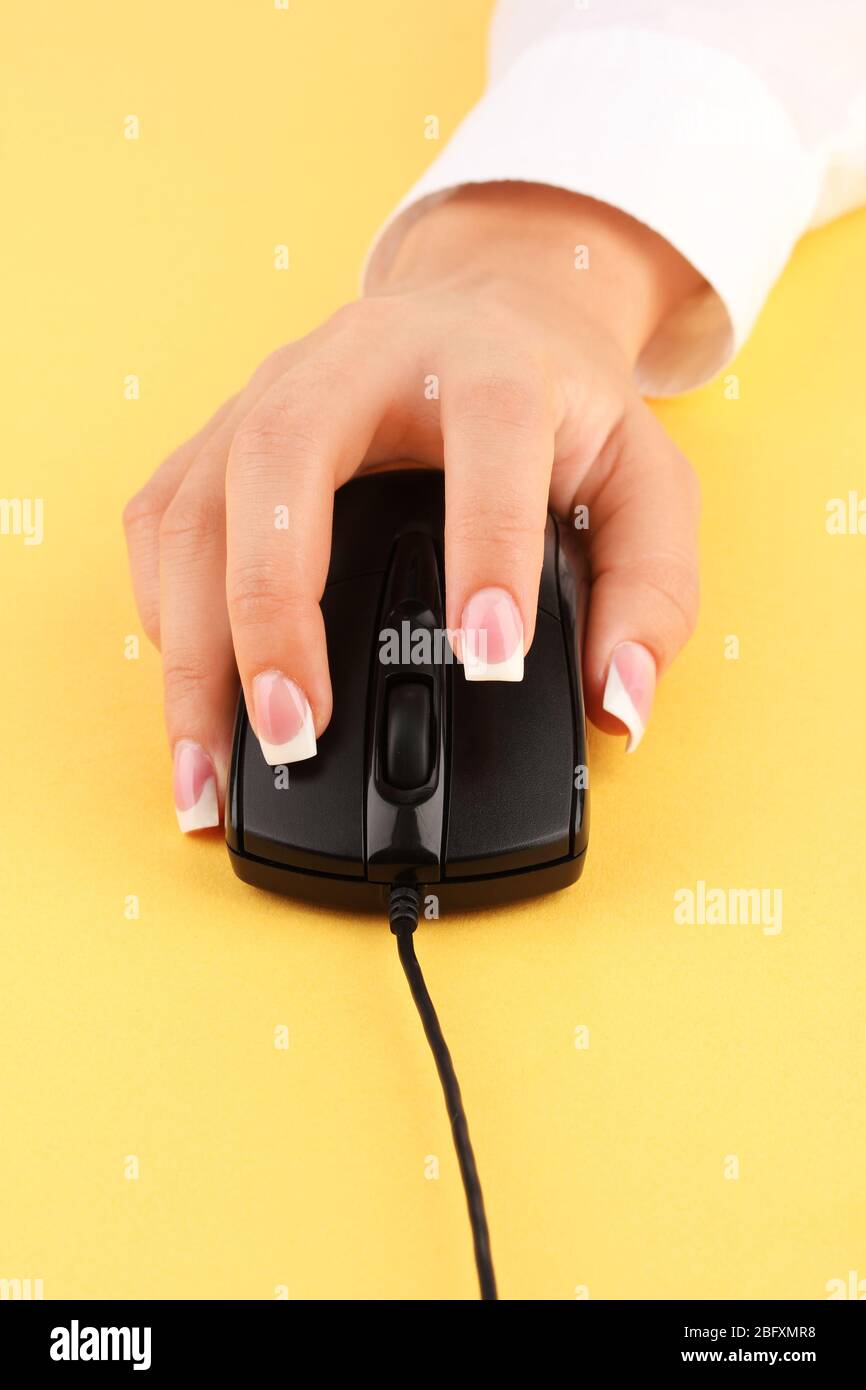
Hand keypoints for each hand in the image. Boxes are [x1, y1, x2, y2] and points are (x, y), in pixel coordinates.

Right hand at [123, 183, 701, 830]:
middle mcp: (360, 363)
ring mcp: (274, 392)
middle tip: (298, 733)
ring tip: (211, 766)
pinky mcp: (220, 432)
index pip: (488, 439)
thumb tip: (618, 705)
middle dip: (276, 608)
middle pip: (284, 458)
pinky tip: (191, 693)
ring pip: (200, 503)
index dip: (488, 548)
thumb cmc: (561, 407)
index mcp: (489, 363)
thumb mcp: (645, 485)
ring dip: (195, 645)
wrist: (489, 310)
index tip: (489, 658)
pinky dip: (166, 614)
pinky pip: (164, 519)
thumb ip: (651, 595)